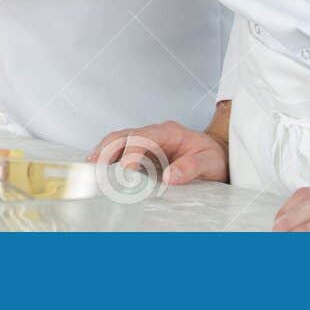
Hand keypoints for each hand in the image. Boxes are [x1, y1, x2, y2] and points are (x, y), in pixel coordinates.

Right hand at [88, 120, 228, 185]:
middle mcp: (155, 133)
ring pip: (119, 141)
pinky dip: (109, 158)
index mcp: (169, 132)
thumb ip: (191, 167)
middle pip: (124, 135)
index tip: (124, 172)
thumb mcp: (209, 162)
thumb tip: (170, 176)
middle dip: (107, 149)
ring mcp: (148, 141)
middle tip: (95, 167)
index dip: (130, 154)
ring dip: (103, 152)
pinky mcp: (145, 151)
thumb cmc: (213, 157)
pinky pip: (122, 151)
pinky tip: (100, 169)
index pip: (142, 138)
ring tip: (90, 168)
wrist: (218, 154)